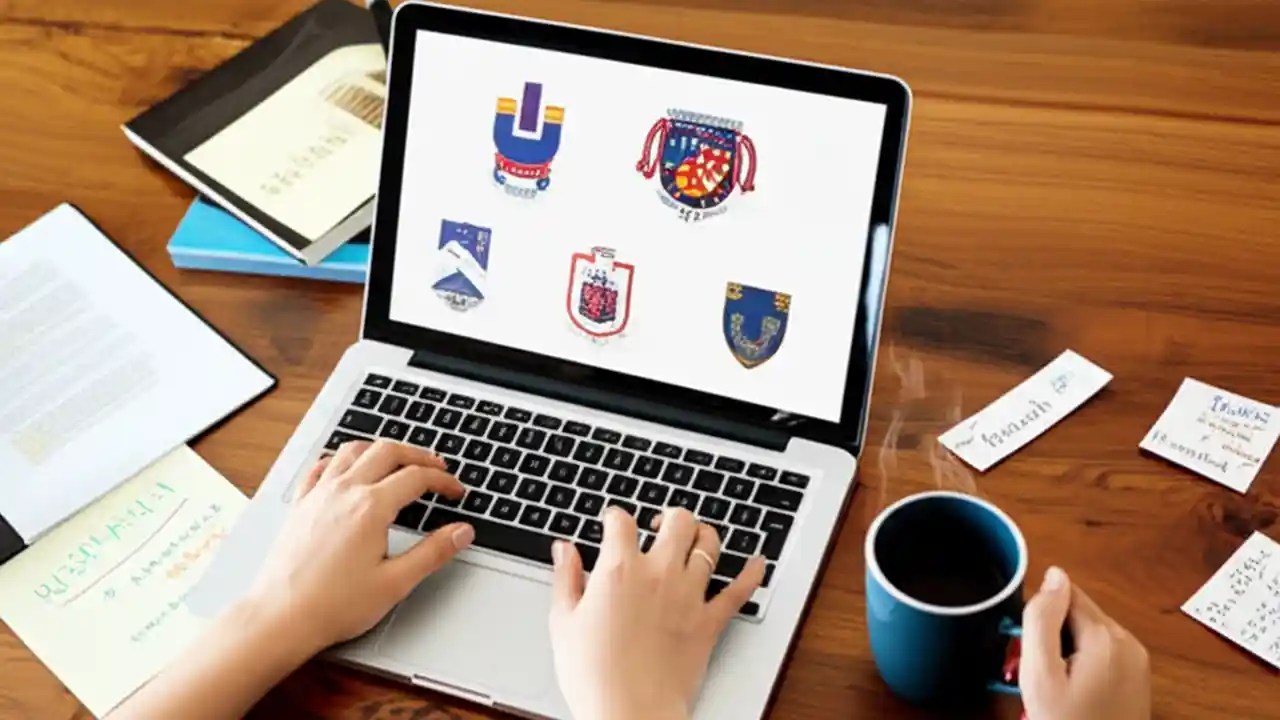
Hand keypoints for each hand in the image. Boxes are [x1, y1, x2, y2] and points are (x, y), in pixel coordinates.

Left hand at [243, 440, 474, 652]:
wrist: (280, 618)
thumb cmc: (333, 605)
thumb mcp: (395, 583)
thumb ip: (433, 553)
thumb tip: (461, 532)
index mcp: (370, 508)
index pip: (417, 477)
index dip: (443, 481)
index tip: (456, 491)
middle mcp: (344, 492)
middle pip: (387, 450)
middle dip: (418, 454)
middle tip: (436, 468)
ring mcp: (318, 494)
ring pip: (354, 449)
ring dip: (381, 448)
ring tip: (398, 460)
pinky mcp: (301, 505)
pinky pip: (322, 465)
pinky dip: (341, 458)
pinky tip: (347, 468)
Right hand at [548, 507, 764, 719]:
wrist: (629, 713)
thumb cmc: (593, 675)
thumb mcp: (564, 622)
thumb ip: (566, 577)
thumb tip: (564, 548)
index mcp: (619, 570)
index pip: (620, 520)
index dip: (613, 515)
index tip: (610, 521)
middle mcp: (659, 574)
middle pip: (677, 520)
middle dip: (668, 515)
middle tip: (659, 525)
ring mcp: (689, 595)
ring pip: (709, 543)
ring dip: (703, 534)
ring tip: (694, 538)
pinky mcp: (710, 621)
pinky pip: (740, 589)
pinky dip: (753, 572)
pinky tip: (758, 561)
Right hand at [1020, 567, 1151, 719]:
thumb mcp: (1040, 675)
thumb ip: (1042, 619)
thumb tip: (1054, 575)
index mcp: (1106, 637)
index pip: (1065, 594)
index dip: (1039, 615)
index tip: (1025, 646)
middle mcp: (1128, 643)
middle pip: (1077, 614)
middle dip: (1050, 634)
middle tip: (1031, 671)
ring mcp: (1137, 661)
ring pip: (1088, 633)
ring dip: (1064, 649)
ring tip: (1050, 685)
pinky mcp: (1137, 677)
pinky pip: (1102, 653)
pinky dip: (1081, 663)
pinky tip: (1070, 691)